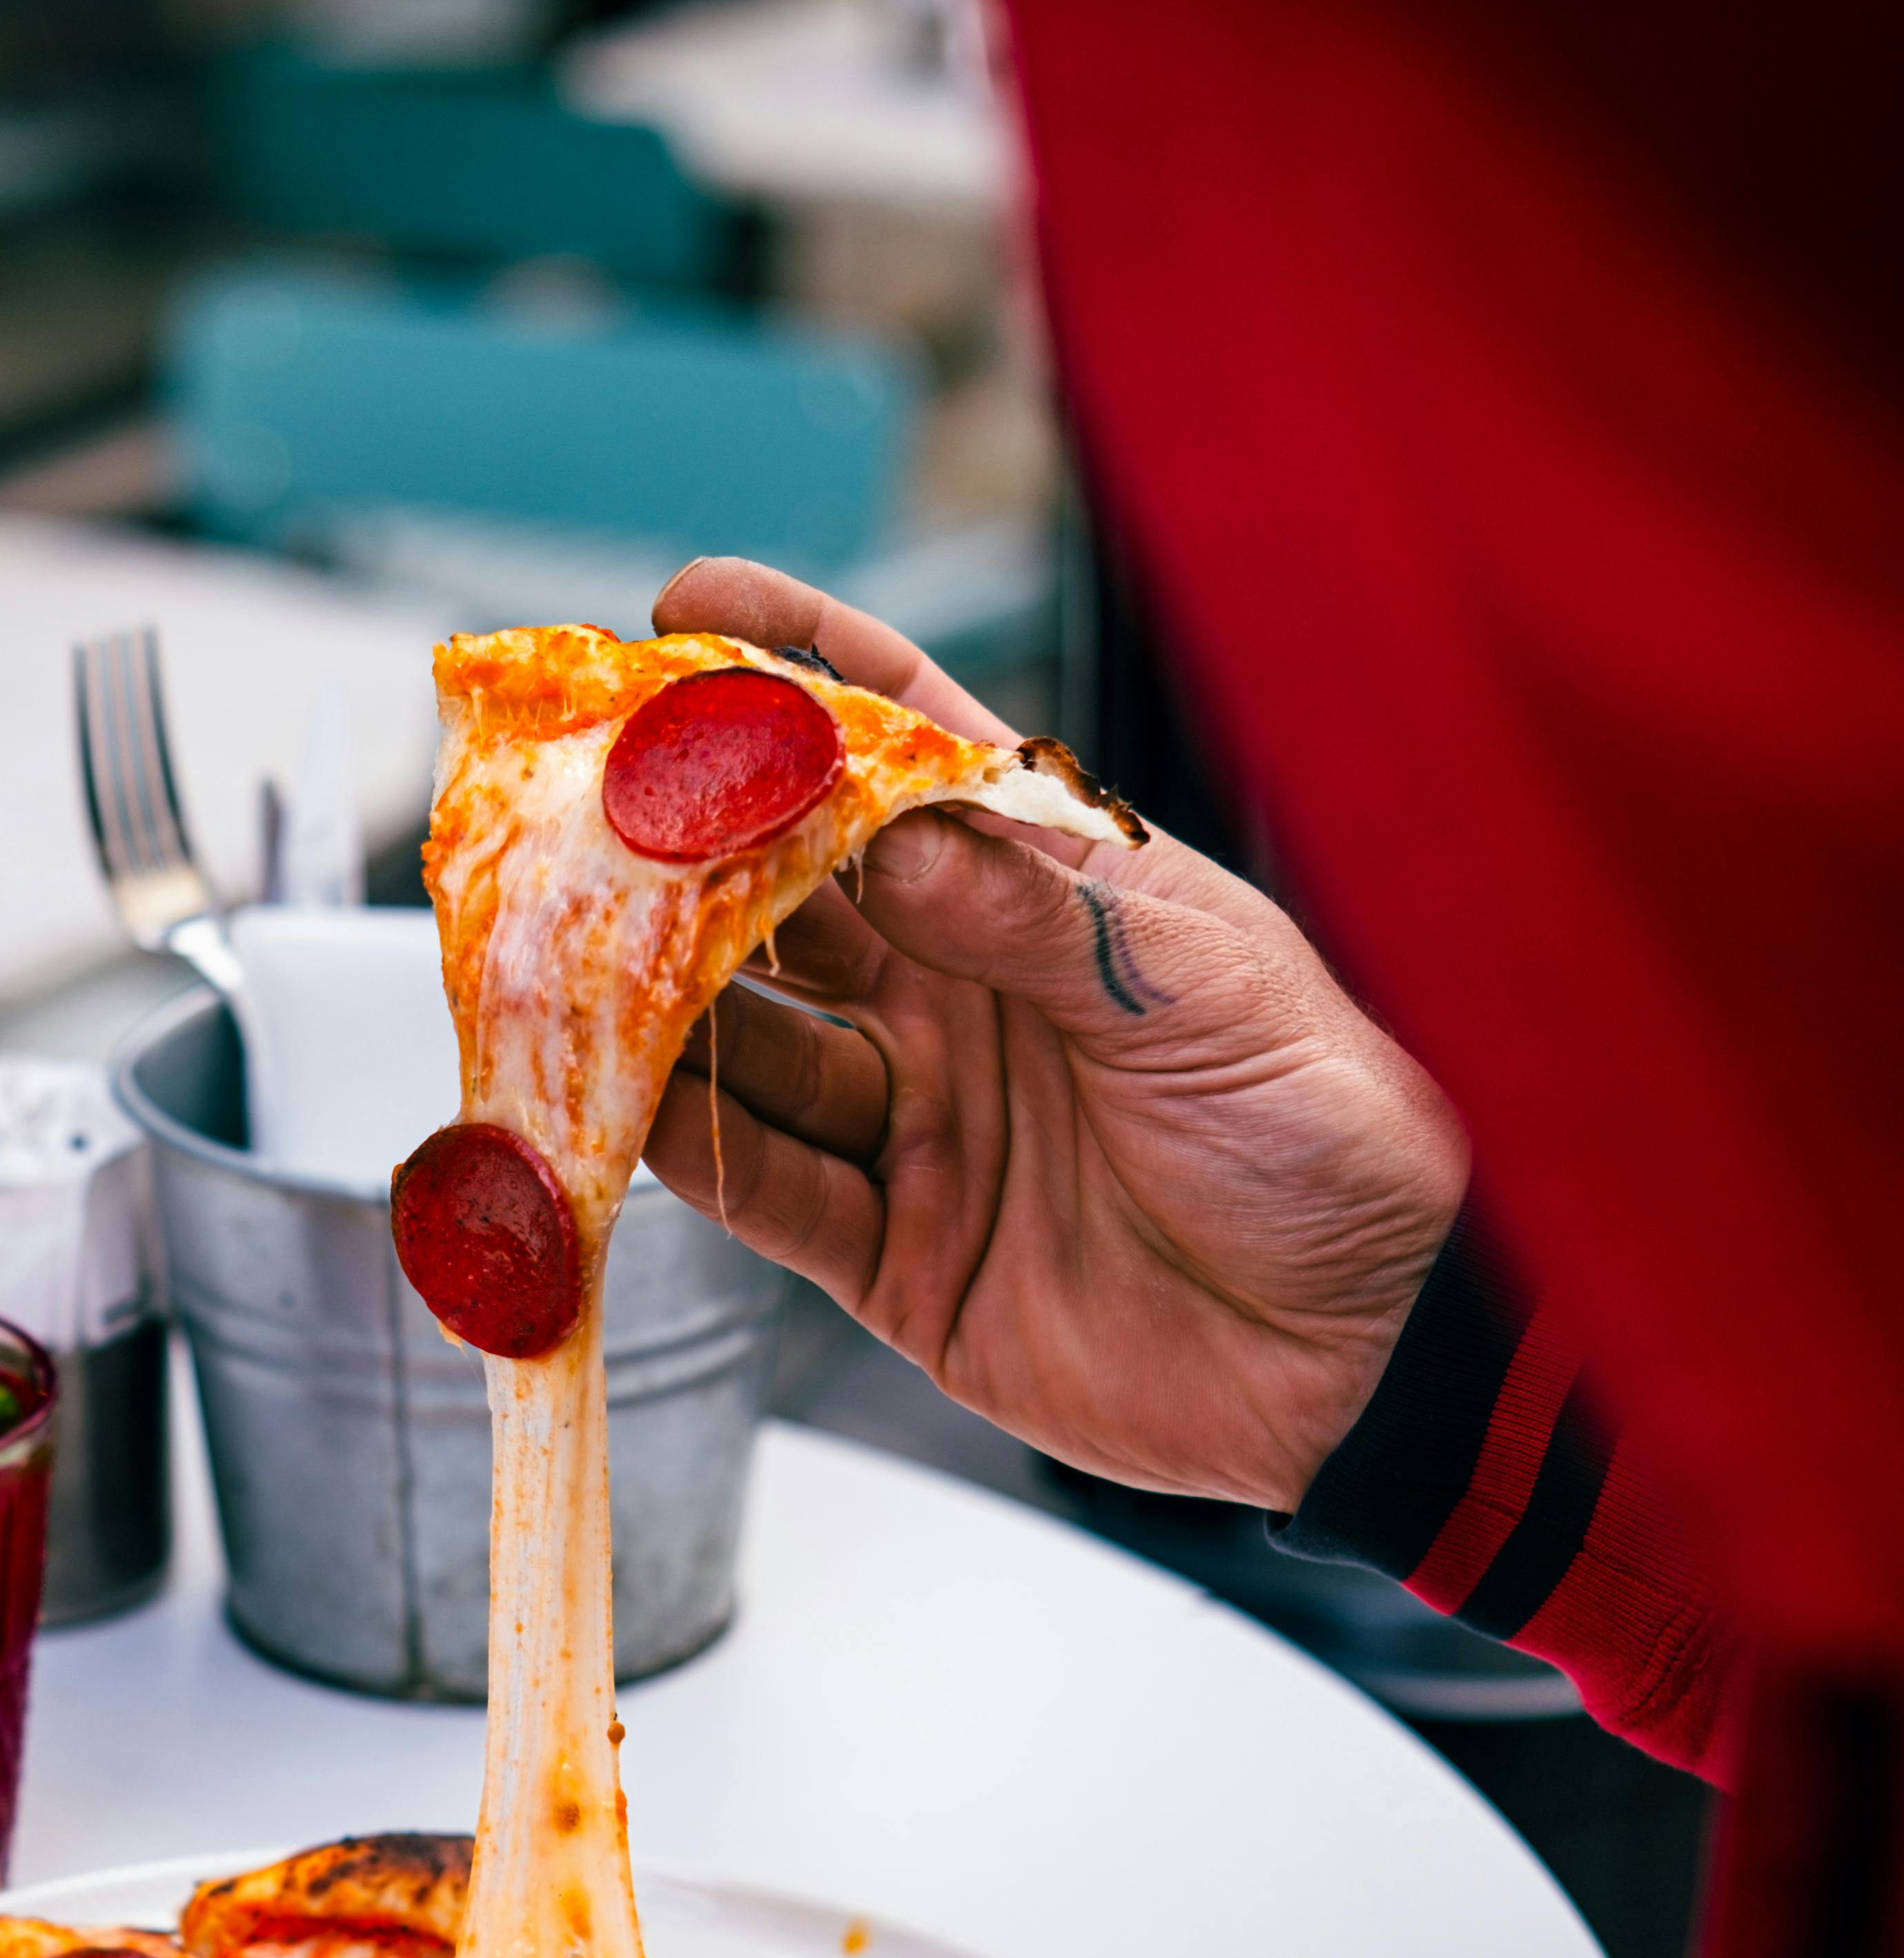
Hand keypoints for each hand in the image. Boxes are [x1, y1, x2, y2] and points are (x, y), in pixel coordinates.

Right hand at [640, 557, 1467, 1509]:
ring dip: (667, 1012)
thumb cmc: (1334, 1133)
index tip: (685, 607)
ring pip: (754, 1048)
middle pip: (788, 901)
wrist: (1378, 1350)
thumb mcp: (1200, 991)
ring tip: (578, 976)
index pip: (907, 749)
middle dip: (684, 857)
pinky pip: (773, 1194)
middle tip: (585, 820)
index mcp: (1050, 895)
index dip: (800, 670)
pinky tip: (635, 1114)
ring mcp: (928, 1124)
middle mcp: (967, 991)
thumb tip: (885, 833)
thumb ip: (1033, 919)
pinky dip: (698, 1156)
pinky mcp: (903, 1259)